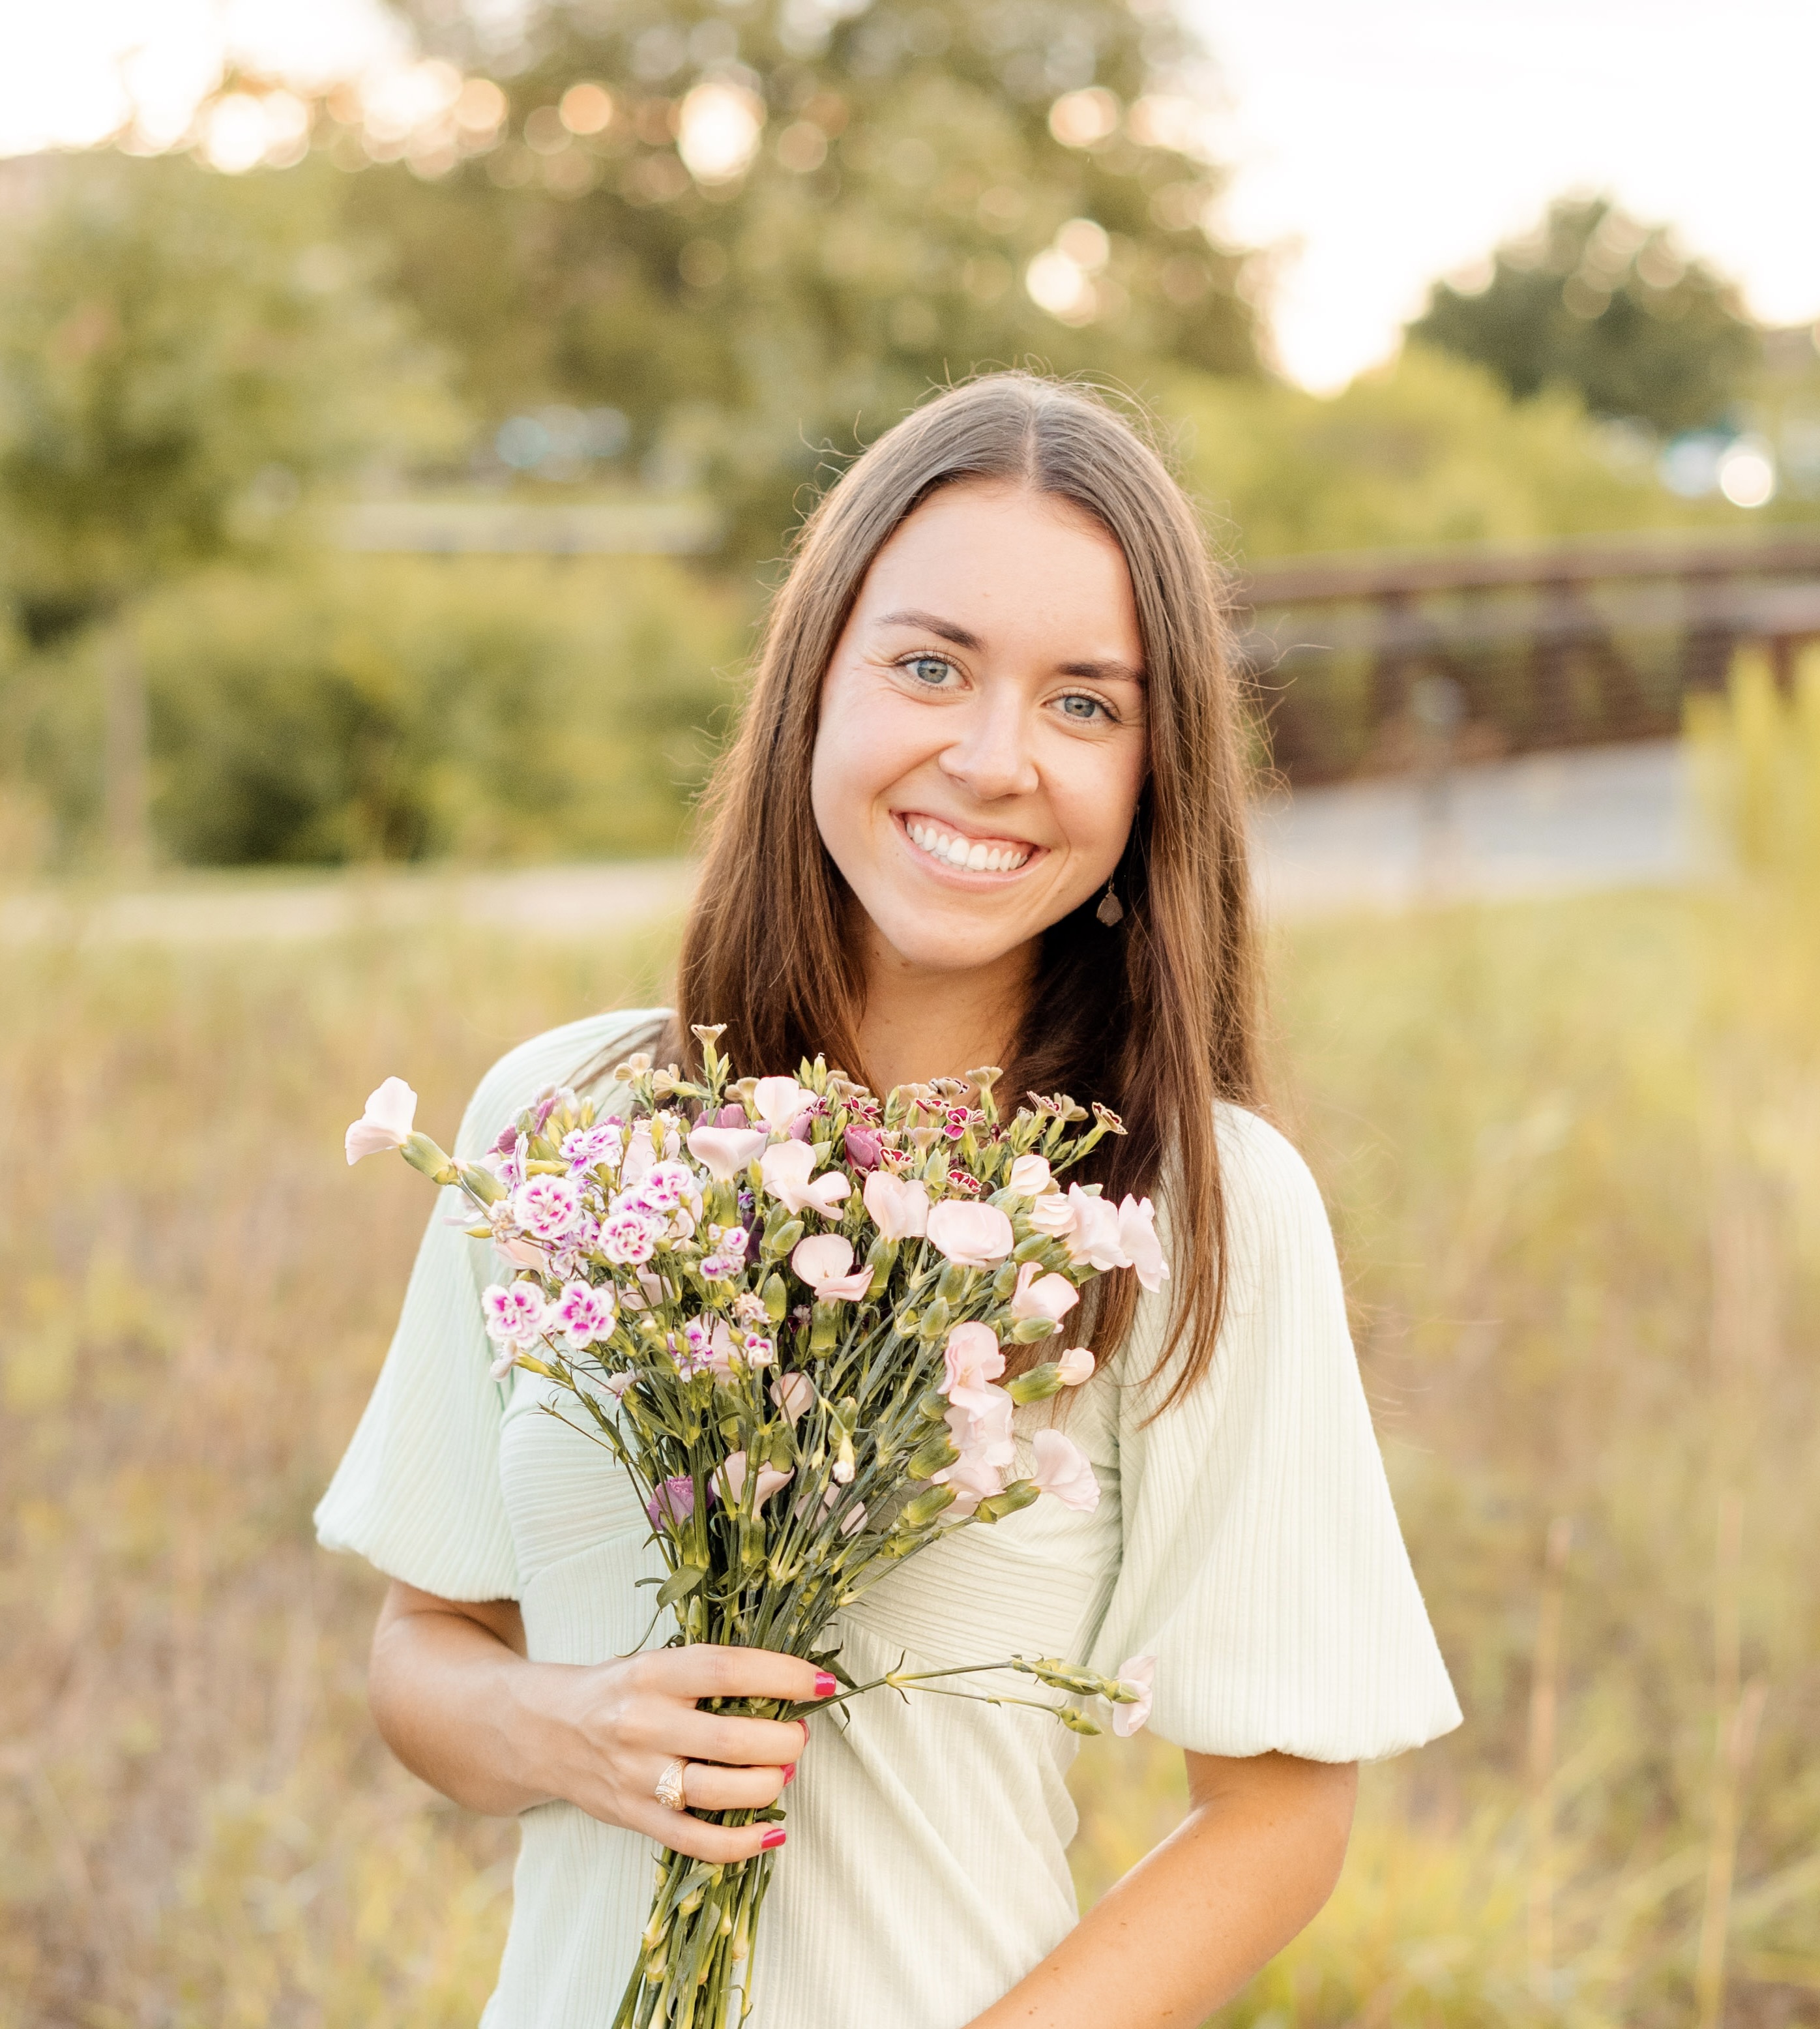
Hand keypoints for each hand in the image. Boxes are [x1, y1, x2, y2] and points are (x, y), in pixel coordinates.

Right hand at [516, 1643, 827, 1862]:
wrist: (543, 1731)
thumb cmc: (619, 1691)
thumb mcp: (656, 1662)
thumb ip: (710, 1673)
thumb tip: (791, 1685)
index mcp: (653, 1673)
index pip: (727, 1671)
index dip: (782, 1675)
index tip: (821, 1683)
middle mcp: (643, 1723)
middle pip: (731, 1739)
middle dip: (783, 1741)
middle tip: (799, 1735)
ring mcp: (636, 1776)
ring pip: (719, 1792)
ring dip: (768, 1785)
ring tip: (783, 1772)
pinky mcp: (633, 1817)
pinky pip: (695, 1841)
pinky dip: (742, 1843)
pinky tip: (772, 1833)